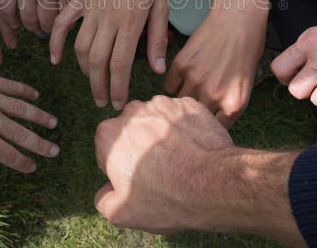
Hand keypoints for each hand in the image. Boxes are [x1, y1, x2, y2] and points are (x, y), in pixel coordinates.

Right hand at [0, 0, 80, 37]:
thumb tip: (73, 6)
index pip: (67, 14)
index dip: (65, 23)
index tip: (63, 24)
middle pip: (47, 22)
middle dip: (48, 28)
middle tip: (47, 26)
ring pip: (28, 20)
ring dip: (31, 26)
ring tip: (33, 24)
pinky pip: (7, 10)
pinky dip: (10, 20)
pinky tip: (15, 22)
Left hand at [0, 27, 59, 172]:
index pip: (5, 153)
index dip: (21, 162)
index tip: (33, 167)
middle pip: (20, 134)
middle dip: (40, 144)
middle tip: (55, 151)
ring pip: (22, 108)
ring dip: (40, 117)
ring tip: (54, 124)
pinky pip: (12, 86)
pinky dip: (26, 90)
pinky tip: (36, 95)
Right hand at [50, 0, 168, 109]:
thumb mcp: (163, 4)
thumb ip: (158, 38)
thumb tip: (156, 68)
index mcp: (130, 22)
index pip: (119, 65)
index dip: (116, 88)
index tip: (117, 103)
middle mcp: (107, 19)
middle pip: (97, 63)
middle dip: (98, 87)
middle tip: (102, 101)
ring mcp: (90, 9)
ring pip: (80, 48)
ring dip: (84, 70)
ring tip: (92, 82)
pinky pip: (62, 23)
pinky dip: (54, 43)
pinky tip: (55, 59)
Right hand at [95, 96, 303, 243]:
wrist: (211, 183)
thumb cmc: (164, 197)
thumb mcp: (121, 213)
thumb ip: (104, 199)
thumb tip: (105, 192)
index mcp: (109, 135)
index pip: (107, 149)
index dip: (119, 166)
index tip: (135, 180)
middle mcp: (133, 112)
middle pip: (132, 130)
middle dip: (139, 145)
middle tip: (159, 171)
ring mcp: (163, 104)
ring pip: (158, 120)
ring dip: (163, 135)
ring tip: (180, 161)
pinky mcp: (190, 104)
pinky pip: (182, 117)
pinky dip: (186, 129)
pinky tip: (194, 149)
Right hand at [167, 5, 266, 126]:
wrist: (237, 19)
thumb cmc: (248, 48)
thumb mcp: (246, 83)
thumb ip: (229, 104)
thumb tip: (211, 119)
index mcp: (234, 104)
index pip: (216, 129)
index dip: (210, 125)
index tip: (206, 122)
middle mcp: (214, 95)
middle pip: (195, 118)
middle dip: (194, 114)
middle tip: (194, 106)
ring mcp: (195, 80)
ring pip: (179, 103)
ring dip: (182, 99)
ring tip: (188, 89)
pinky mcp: (181, 64)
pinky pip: (170, 85)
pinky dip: (174, 83)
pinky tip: (183, 75)